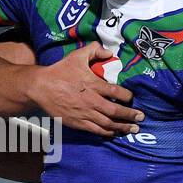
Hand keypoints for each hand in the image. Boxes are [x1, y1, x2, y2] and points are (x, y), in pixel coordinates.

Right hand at [28, 43, 143, 136]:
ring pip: (108, 123)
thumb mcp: (77, 56)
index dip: (127, 96)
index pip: (116, 92)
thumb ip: (95, 50)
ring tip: (133, 128)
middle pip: (116, 110)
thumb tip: (109, 53)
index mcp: (93, 84)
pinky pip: (96, 130)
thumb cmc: (60, 71)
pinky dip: (107, 132)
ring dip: (122, 127)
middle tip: (141, 117)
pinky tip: (114, 133)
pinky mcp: (77, 122)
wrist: (41, 87)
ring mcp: (85, 113)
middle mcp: (91, 101)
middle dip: (130, 115)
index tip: (131, 98)